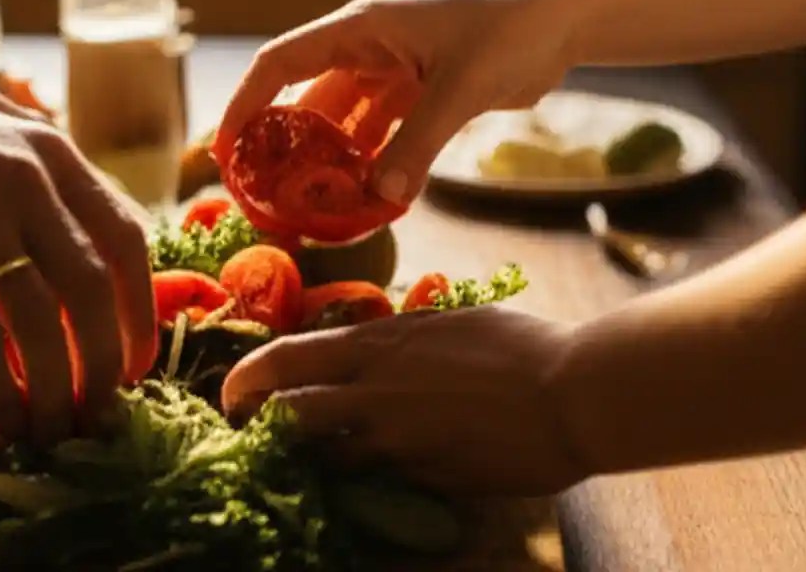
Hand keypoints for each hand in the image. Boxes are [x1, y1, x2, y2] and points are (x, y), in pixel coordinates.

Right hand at [0, 59, 155, 446]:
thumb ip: (40, 201)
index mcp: (52, 153)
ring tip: (54, 431)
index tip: (138, 363)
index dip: (141, 308)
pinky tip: (2, 417)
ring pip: (42, 316)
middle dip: (105, 362)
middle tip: (101, 413)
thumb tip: (79, 283)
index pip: (127, 235)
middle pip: (94, 285)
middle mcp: (27, 175)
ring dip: (56, 387)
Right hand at [217, 0, 587, 204]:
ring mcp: (392, 71)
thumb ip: (418, 144)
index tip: (226, 151)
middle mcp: (367, 47)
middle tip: (267, 196)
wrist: (564, 22)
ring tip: (313, 208)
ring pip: (343, 123)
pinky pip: (380, 134)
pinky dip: (371, 164)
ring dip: (331, 162)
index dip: (245, 103)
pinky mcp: (418, 93)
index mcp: (362, 27)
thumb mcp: (460, 88)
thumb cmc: (510, 33)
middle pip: (306, 99)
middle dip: (285, 146)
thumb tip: (379, 200)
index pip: (281, 63)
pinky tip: (365, 200)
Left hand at [221, 305, 587, 496]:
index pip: (285, 360)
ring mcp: (397, 443)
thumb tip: (365, 342)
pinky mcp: (423, 480)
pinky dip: (358, 478)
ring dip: (305, 457)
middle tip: (247, 433)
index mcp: (377, 345)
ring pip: (323, 458)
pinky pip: (373, 481)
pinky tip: (365, 474)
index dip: (246, 378)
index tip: (232, 391)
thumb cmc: (518, 346)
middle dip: (255, 425)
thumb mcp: (445, 324)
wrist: (572, 395)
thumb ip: (396, 337)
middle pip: (287, 415)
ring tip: (302, 458)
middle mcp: (374, 394)